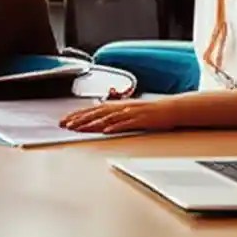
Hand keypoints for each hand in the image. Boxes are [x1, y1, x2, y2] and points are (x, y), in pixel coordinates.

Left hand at [59, 99, 184, 133]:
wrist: (171, 109)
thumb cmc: (151, 112)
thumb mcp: (129, 111)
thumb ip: (114, 114)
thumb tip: (99, 119)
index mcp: (117, 105)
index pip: (93, 109)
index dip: (78, 114)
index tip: (65, 119)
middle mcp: (121, 107)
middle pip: (96, 113)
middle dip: (80, 119)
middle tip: (66, 125)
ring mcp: (130, 113)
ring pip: (107, 118)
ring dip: (92, 124)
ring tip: (80, 129)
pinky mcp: (140, 120)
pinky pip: (125, 124)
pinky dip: (115, 127)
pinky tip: (105, 131)